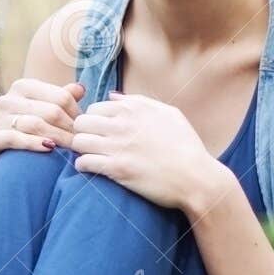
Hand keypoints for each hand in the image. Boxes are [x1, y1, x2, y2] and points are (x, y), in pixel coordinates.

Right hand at [0, 79, 85, 174]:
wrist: (2, 169)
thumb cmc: (29, 139)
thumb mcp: (46, 117)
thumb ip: (61, 101)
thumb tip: (80, 88)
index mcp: (22, 87)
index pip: (60, 97)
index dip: (77, 115)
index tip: (84, 132)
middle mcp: (6, 100)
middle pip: (50, 111)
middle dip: (69, 129)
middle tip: (81, 145)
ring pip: (33, 124)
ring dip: (57, 138)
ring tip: (70, 151)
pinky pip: (12, 138)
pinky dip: (32, 143)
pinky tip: (48, 149)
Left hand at [69, 90, 235, 215]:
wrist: (195, 177)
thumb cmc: (185, 145)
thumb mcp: (169, 114)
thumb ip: (139, 102)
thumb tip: (112, 96)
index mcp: (133, 109)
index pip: (94, 108)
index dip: (94, 121)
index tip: (99, 132)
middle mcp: (122, 124)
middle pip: (81, 122)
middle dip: (83, 133)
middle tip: (91, 144)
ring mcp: (118, 146)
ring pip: (78, 141)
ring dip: (81, 149)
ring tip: (91, 156)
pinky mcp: (116, 169)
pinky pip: (84, 162)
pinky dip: (83, 166)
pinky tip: (93, 168)